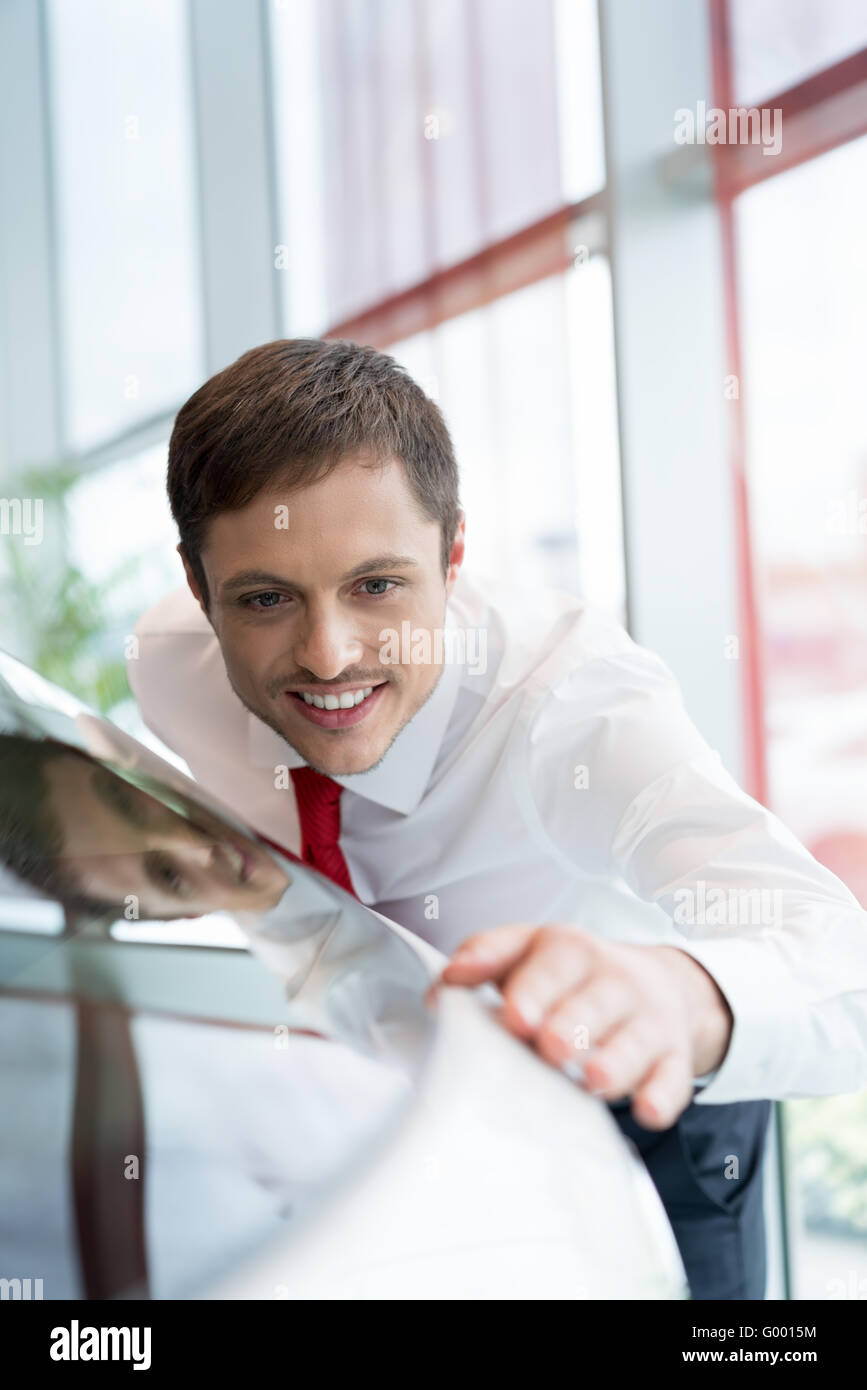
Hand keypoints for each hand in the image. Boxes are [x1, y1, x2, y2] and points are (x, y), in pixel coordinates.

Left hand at [439, 922, 732, 1128]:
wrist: (658, 985)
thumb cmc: (573, 975)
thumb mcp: (530, 949)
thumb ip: (485, 958)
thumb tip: (443, 986)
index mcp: (571, 950)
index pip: (553, 964)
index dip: (534, 989)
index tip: (514, 1016)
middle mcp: (615, 980)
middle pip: (597, 1000)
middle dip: (574, 1022)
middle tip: (551, 1046)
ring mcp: (649, 1019)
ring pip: (637, 1039)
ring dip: (616, 1060)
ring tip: (594, 1079)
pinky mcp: (673, 1058)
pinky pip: (673, 1078)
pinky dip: (662, 1095)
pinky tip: (646, 1109)